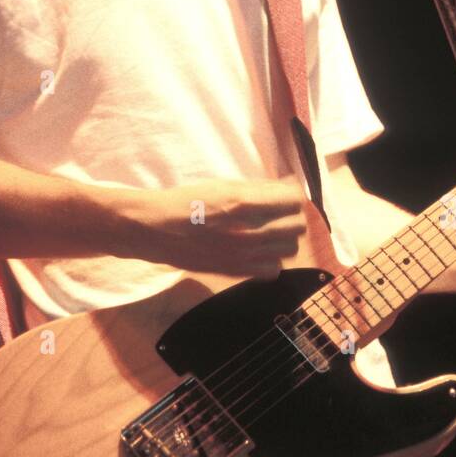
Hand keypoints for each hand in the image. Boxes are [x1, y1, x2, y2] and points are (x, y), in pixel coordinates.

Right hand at [145, 174, 307, 278]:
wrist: (158, 230)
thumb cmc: (189, 201)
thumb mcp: (224, 185)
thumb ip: (259, 187)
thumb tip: (287, 186)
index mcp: (245, 203)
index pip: (293, 200)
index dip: (291, 194)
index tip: (283, 194)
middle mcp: (249, 231)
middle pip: (297, 226)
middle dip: (290, 215)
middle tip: (277, 211)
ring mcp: (245, 255)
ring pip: (290, 249)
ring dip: (284, 237)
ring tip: (269, 231)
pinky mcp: (237, 272)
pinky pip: (274, 270)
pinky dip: (272, 259)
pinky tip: (259, 250)